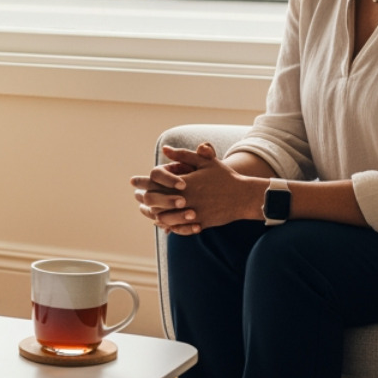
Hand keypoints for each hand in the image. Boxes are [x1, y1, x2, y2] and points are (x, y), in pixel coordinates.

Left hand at [131, 143, 264, 234]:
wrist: (244, 196)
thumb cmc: (224, 176)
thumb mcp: (205, 161)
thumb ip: (184, 155)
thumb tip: (165, 150)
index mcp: (185, 181)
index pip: (156, 181)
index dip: (142, 181)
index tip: (133, 181)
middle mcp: (186, 198)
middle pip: (155, 201)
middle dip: (144, 198)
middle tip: (137, 196)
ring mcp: (192, 213)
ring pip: (164, 217)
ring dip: (153, 214)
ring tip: (146, 210)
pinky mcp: (199, 224)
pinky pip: (178, 228)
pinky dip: (168, 226)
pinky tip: (163, 222)